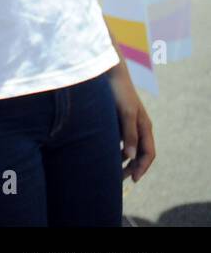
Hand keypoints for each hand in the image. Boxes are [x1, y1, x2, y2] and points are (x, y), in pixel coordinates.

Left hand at [109, 66, 154, 182]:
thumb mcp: (126, 113)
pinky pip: (119, 139)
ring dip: (122, 160)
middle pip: (139, 153)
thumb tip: (131, 157)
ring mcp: (128, 123)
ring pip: (129, 147)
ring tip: (110, 170)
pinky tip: (103, 154)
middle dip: (132, 167)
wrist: (108, 73)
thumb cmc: (118, 92)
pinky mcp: (117, 119)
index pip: (148, 153)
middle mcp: (139, 126)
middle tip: (119, 179)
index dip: (142, 168)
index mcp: (145, 126)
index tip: (134, 179)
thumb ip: (129, 134)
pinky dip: (115, 149)